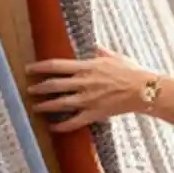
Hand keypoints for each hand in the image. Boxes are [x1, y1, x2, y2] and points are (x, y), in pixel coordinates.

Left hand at [26, 48, 156, 132]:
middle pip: (54, 85)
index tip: (29, 69)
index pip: (56, 66)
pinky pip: (73, 122)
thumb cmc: (131, 71)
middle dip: (38, 87)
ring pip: (60, 104)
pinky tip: (53, 127)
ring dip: (45, 106)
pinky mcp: (94, 113)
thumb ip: (100, 51)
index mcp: (87, 67)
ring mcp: (88, 100)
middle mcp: (84, 83)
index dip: (40, 67)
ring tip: (35, 107)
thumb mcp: (114, 56)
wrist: (144, 90)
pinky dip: (61, 126)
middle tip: (29, 89)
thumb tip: (92, 45)